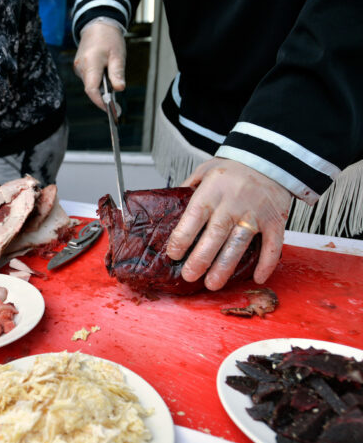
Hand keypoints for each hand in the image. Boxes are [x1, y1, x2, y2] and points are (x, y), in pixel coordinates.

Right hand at [73, 18, 125, 112]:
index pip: (92, 89)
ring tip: (111, 72)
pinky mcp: (79, 68)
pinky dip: (97, 81)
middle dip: (103, 94)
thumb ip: (117, 73)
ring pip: (90, 85)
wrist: (97, 25)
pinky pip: (89, 80)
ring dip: (101, 86)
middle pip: (91, 89)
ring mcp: (78, 68)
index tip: (111, 109)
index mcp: (90, 63)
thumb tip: (119, 89)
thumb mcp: (118, 55)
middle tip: (117, 93)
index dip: (100, 102)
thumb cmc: (108, 38)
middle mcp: (81, 67)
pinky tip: (104, 71)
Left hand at [166, 157, 291, 290]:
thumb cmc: (233, 168)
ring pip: (239, 243)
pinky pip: (272, 244)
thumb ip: (189, 189)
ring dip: (226, 266)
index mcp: (213, 190)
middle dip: (201, 258)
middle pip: (215, 234)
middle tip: (189, 275)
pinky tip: (256, 278)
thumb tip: (168, 208)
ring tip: (213, 284)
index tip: (173, 254)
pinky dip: (266, 263)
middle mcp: (234, 203)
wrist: (271, 159)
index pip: (194, 216)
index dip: (182, 236)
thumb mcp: (205, 171)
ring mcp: (256, 213)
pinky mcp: (276, 220)